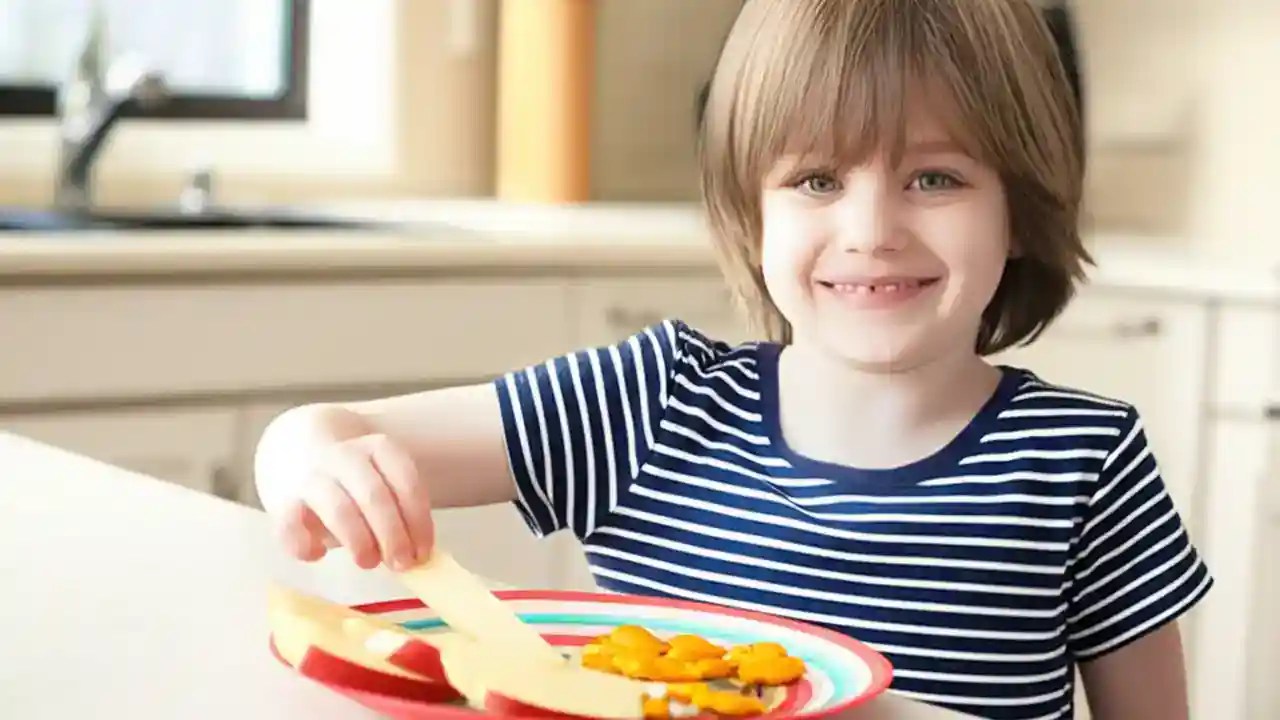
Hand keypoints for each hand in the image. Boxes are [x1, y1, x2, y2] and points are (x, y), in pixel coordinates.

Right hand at [270, 433, 433, 570]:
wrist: (297, 449)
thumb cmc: (353, 480)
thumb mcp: (382, 481)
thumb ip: (399, 513)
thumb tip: (417, 556)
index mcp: (379, 448)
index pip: (406, 481)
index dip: (418, 521)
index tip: (423, 552)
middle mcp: (345, 456)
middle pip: (374, 496)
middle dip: (392, 536)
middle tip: (401, 564)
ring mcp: (312, 475)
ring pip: (338, 509)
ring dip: (359, 542)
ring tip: (369, 562)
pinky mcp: (282, 499)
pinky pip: (292, 525)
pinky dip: (306, 546)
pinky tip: (319, 554)